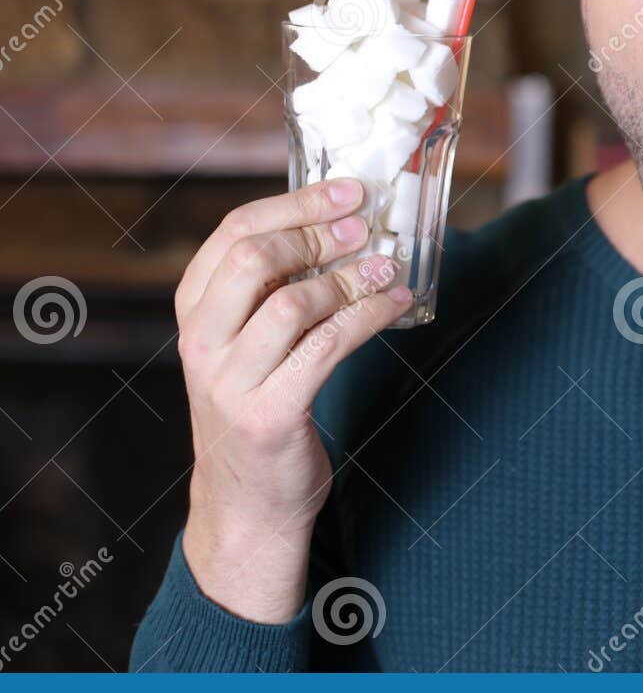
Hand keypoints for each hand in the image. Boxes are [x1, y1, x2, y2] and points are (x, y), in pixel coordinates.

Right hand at [175, 179, 411, 620]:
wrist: (249, 503)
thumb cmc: (264, 406)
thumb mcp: (252, 342)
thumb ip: (277, 289)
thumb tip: (344, 224)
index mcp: (195, 312)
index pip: (233, 233)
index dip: (295, 203)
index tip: (349, 189)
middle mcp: (201, 342)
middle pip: (255, 258)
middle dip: (319, 231)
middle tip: (368, 224)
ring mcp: (229, 381)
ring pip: (293, 301)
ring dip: (352, 277)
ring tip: (391, 266)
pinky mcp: (268, 415)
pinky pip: (326, 347)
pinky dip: (369, 317)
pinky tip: (397, 303)